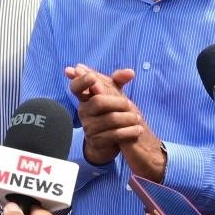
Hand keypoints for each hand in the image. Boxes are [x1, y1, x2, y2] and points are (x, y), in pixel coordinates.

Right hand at [65, 64, 164, 179]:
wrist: (106, 142)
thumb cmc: (109, 112)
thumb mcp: (112, 94)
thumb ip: (119, 80)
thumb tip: (131, 72)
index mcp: (85, 97)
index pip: (76, 87)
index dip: (83, 81)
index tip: (94, 78)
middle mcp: (83, 111)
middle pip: (98, 102)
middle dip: (118, 102)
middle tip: (130, 104)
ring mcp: (89, 127)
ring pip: (110, 119)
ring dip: (128, 118)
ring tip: (137, 118)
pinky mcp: (97, 141)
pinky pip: (115, 135)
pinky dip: (129, 132)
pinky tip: (138, 130)